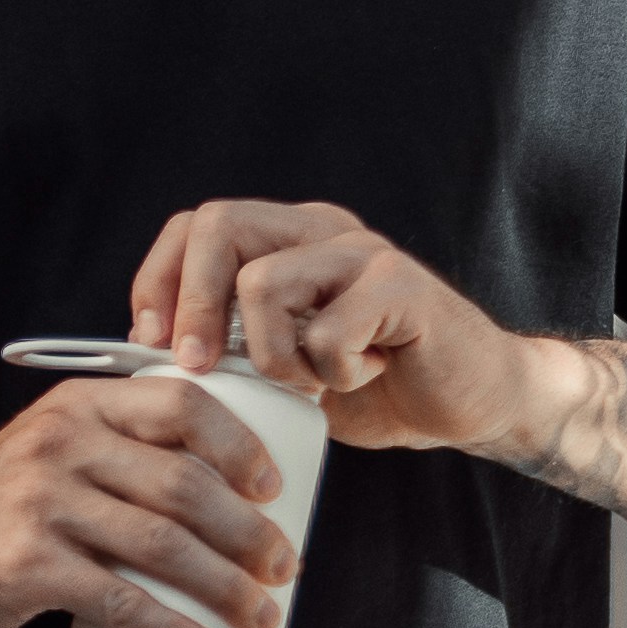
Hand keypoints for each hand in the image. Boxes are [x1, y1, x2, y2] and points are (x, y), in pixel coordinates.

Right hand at [0, 370, 296, 627]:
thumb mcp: (50, 451)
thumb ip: (118, 450)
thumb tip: (225, 491)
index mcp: (79, 405)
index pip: (181, 403)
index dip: (240, 446)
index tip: (274, 490)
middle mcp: (61, 442)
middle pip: (184, 483)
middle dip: (249, 532)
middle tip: (283, 568)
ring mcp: (42, 502)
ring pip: (164, 545)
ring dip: (226, 587)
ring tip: (262, 616)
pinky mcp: (27, 565)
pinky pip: (123, 602)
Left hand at [131, 198, 560, 460]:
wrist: (474, 402)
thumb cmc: (378, 388)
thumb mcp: (284, 368)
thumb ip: (233, 348)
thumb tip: (152, 357)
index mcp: (289, 239)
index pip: (197, 226)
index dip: (161, 281)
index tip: (153, 343)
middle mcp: (322, 229)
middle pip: (218, 225)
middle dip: (191, 306)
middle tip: (200, 367)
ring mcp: (363, 252)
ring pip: (263, 284)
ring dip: (271, 357)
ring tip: (311, 382)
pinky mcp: (401, 286)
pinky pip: (328, 332)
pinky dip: (333, 374)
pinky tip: (365, 377)